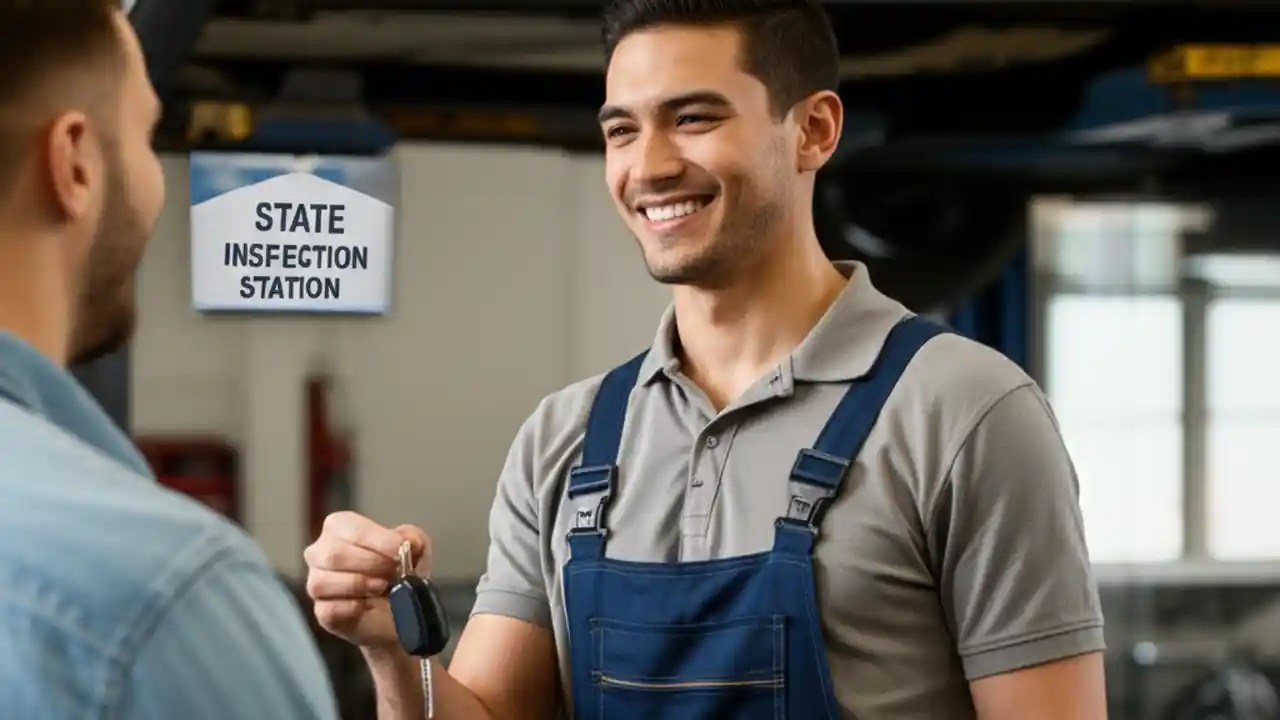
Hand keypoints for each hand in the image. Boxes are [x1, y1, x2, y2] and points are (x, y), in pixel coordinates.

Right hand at [303, 510, 430, 650]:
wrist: (400, 613)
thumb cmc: (399, 573)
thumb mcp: (415, 549)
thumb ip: (413, 538)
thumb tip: (407, 541)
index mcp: (339, 527)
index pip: (350, 528)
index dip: (377, 540)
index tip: (398, 550)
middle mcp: (320, 552)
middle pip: (334, 553)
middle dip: (371, 563)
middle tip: (393, 571)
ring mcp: (316, 583)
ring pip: (324, 581)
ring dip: (360, 584)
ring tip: (381, 587)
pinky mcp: (321, 612)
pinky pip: (328, 608)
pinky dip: (353, 607)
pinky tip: (367, 605)